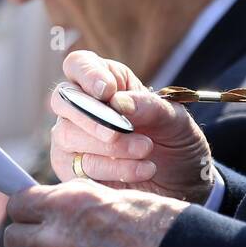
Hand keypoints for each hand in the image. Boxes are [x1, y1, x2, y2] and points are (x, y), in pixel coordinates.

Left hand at [4, 180, 185, 246]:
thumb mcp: (119, 198)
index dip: (28, 206)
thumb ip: (80, 201)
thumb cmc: (163, 227)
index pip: (18, 203)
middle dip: (29, 235)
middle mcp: (57, 239)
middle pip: (14, 239)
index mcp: (69, 204)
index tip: (35, 210)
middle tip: (53, 235)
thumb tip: (57, 204)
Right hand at [49, 50, 212, 203]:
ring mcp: (73, 140)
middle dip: (92, 116)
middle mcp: (82, 108)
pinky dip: (113, 170)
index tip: (106, 90)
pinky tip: (142, 169)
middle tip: (120, 130)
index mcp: (105, 81)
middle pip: (63, 100)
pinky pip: (78, 169)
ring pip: (67, 136)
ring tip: (146, 149)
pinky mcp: (73, 171)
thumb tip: (117, 102)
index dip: (87, 73)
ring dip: (109, 146)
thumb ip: (149, 106)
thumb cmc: (174, 141)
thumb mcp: (174, 118)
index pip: (78, 64)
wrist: (182, 181)